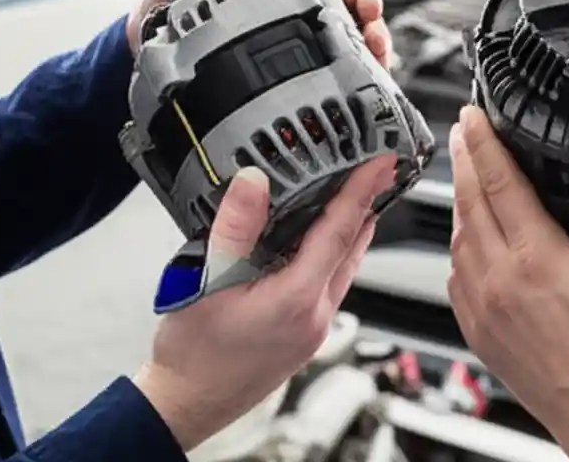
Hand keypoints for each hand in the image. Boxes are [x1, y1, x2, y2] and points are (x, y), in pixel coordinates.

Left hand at [126, 0, 392, 66]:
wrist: (168, 81)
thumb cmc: (171, 35)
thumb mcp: (167, 2)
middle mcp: (292, 14)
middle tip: (366, 7)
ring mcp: (307, 47)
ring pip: (353, 32)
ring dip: (373, 32)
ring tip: (377, 43)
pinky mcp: (315, 81)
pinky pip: (351, 71)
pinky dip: (371, 69)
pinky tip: (378, 71)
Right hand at [133, 156, 397, 449]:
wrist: (187, 403)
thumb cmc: (193, 354)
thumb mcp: (206, 281)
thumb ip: (234, 229)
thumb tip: (254, 183)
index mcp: (296, 298)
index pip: (340, 231)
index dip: (362, 191)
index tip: (381, 164)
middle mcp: (315, 314)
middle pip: (352, 248)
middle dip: (365, 206)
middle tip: (376, 171)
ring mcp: (313, 327)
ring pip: (344, 268)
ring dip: (351, 231)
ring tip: (356, 198)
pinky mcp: (304, 334)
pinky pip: (330, 284)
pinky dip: (333, 254)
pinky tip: (321, 244)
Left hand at [447, 107, 568, 460]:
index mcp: (537, 257)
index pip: (498, 181)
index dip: (482, 142)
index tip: (470, 115)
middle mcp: (500, 280)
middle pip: (470, 203)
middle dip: (464, 161)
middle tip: (460, 131)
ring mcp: (484, 308)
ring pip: (458, 239)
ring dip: (460, 202)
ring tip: (466, 177)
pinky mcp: (480, 332)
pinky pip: (457, 276)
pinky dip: (459, 247)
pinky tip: (470, 240)